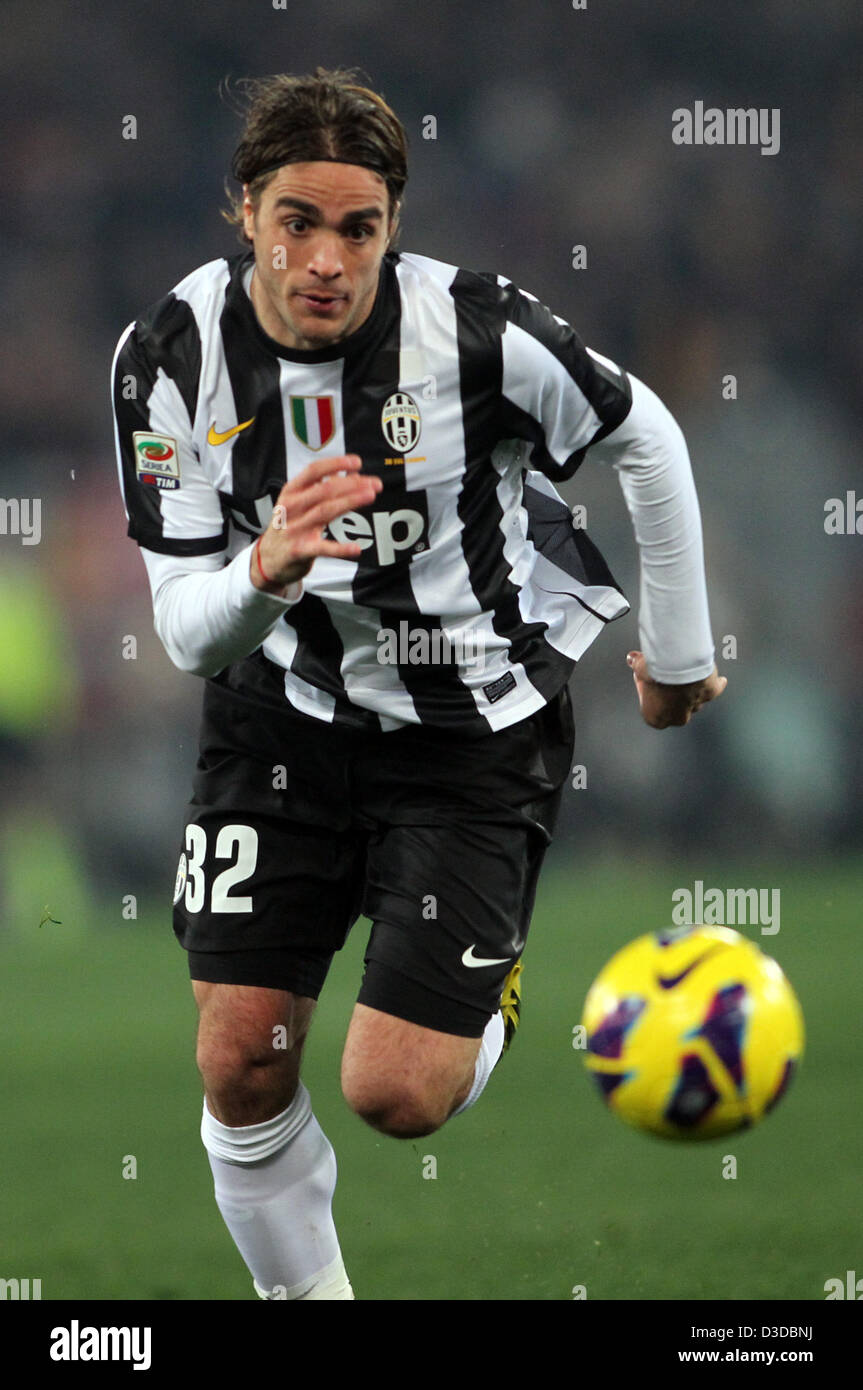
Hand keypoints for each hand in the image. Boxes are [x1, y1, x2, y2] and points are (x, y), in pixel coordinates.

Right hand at [250, 454, 382, 592]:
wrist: (268, 559)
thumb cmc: (289, 526)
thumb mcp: (299, 502)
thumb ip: (324, 488)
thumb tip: (352, 473)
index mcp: (291, 491)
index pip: (313, 471)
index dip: (335, 464)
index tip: (356, 462)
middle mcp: (291, 507)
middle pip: (324, 490)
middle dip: (351, 484)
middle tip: (374, 483)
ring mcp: (294, 529)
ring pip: (325, 512)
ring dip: (350, 502)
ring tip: (370, 496)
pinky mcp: (299, 550)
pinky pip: (322, 548)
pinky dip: (340, 549)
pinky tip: (356, 548)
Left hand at [627, 650, 726, 727]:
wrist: (678, 664)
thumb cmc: (656, 671)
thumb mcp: (640, 667)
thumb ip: (637, 665)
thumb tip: (632, 659)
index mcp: (655, 718)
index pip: (650, 706)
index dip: (648, 689)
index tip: (648, 677)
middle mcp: (676, 717)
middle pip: (674, 707)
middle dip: (671, 693)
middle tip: (665, 675)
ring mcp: (695, 705)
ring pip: (693, 700)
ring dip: (689, 687)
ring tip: (685, 669)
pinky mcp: (710, 693)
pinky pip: (714, 690)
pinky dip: (716, 684)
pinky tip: (719, 679)